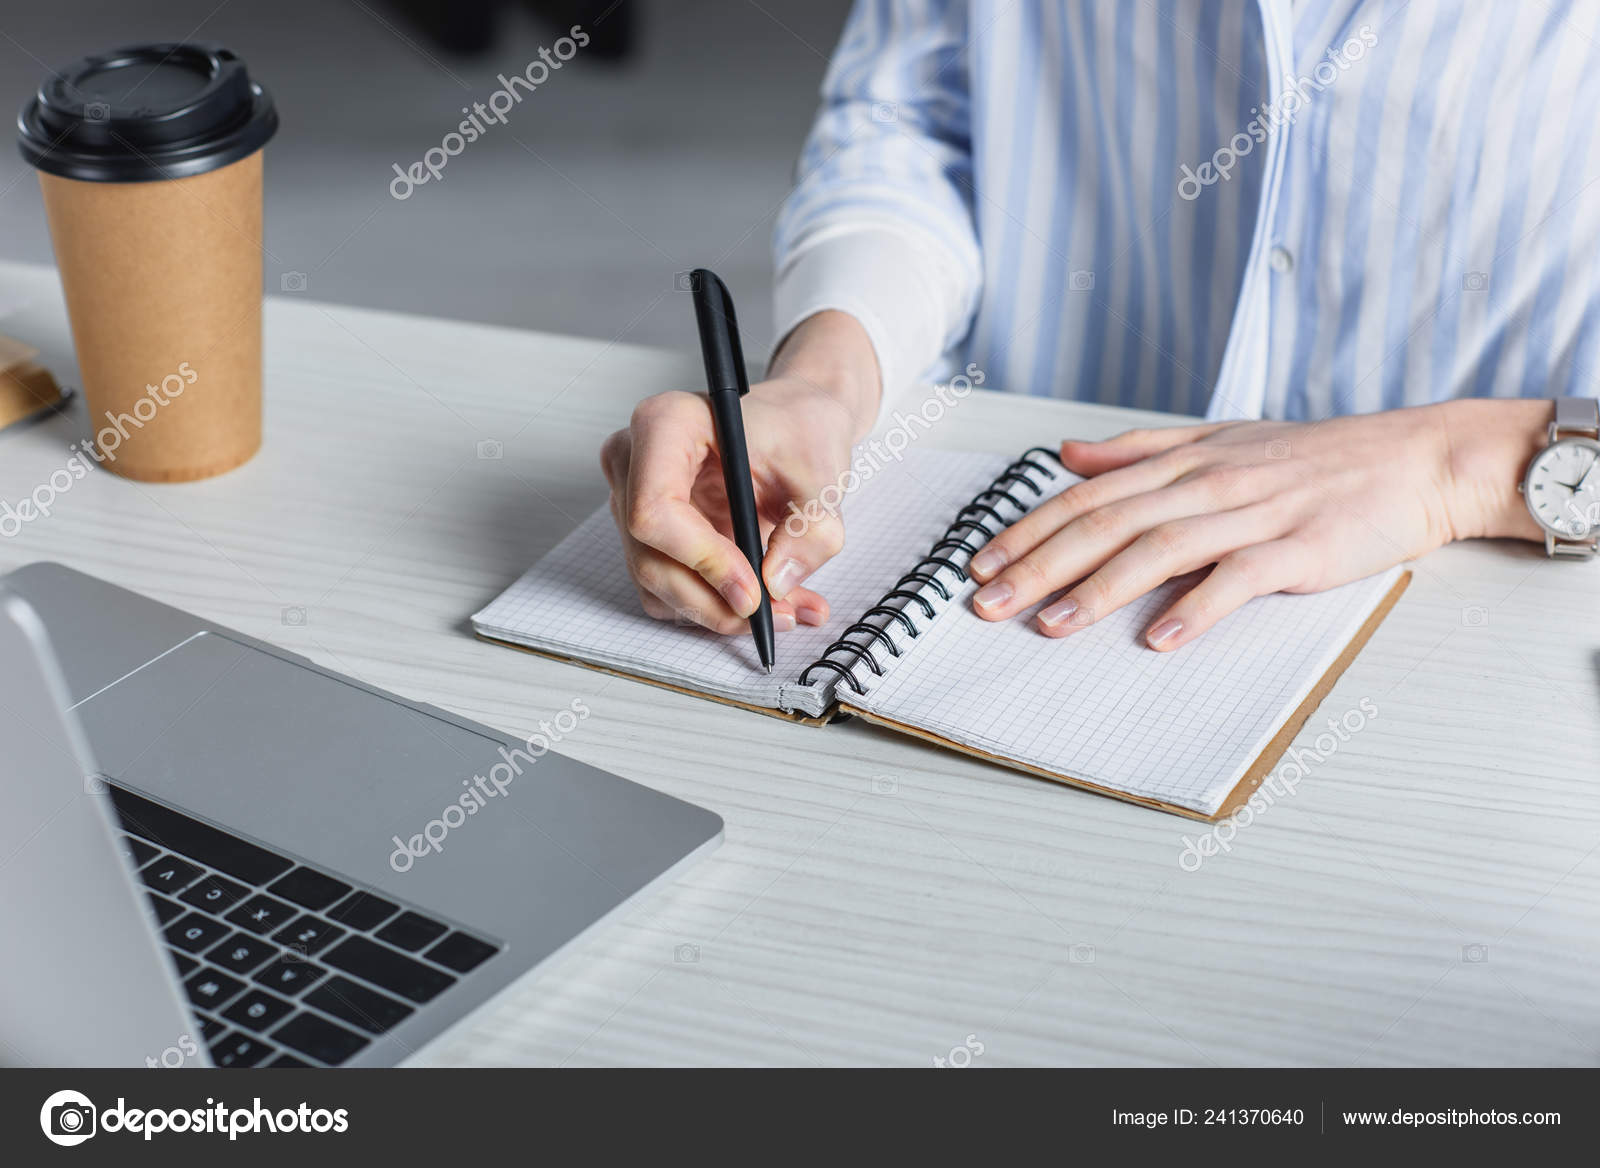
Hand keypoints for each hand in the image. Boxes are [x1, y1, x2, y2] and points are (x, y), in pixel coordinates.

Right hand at [599, 311, 879, 634]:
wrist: (794, 423)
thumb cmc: (798, 428)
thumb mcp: (821, 476)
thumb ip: (806, 532)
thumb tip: (775, 584)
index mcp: (667, 424)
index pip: (656, 509)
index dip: (703, 559)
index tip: (753, 589)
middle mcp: (635, 462)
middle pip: (650, 558)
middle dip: (715, 601)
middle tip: (777, 615)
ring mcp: (632, 500)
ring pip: (657, 584)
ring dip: (720, 612)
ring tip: (786, 609)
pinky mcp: (647, 535)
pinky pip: (667, 591)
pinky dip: (715, 607)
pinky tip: (763, 599)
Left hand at [966, 399, 1549, 649]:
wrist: (1418, 458)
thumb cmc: (1316, 457)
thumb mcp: (1220, 438)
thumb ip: (1140, 449)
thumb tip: (1067, 454)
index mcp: (1184, 461)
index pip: (1088, 496)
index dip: (1030, 530)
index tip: (980, 564)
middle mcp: (1208, 483)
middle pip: (1107, 523)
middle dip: (1038, 564)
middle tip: (986, 603)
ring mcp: (1254, 514)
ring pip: (1159, 549)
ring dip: (1098, 590)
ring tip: (1049, 626)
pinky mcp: (1300, 549)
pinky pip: (1239, 580)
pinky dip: (1197, 609)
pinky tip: (1158, 640)